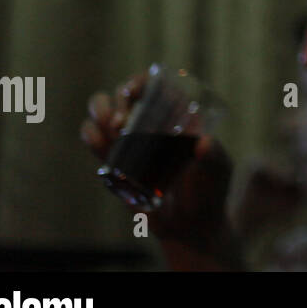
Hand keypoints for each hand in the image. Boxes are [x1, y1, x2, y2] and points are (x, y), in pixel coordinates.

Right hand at [80, 72, 231, 244]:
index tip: (132, 91)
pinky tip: (95, 139)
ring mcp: (132, 141)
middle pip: (126, 95)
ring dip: (99, 111)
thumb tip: (202, 143)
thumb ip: (212, 157)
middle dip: (116, 99)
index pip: (157, 85)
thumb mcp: (217, 171)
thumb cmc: (209, 193)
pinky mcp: (116, 161)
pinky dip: (90, 134)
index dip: (141, 81)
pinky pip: (96, 140)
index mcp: (179, 115)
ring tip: (110, 129)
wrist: (189, 226)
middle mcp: (153, 123)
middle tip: (120, 123)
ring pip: (106, 112)